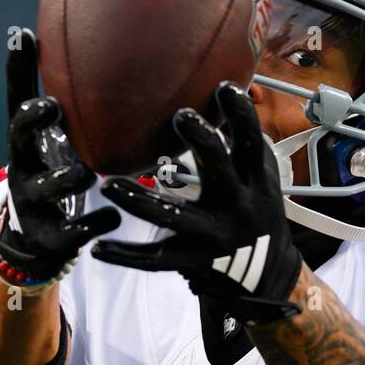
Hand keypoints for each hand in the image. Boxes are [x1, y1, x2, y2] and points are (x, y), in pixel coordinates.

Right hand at [0, 30, 119, 283]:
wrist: (35, 244)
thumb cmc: (48, 177)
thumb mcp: (45, 144)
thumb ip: (49, 102)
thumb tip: (40, 33)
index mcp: (25, 145)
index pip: (16, 101)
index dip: (17, 71)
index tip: (26, 37)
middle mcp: (22, 170)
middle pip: (17, 140)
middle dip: (33, 121)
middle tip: (52, 106)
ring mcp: (34, 205)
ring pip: (48, 187)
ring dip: (68, 177)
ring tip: (86, 174)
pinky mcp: (52, 239)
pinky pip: (77, 230)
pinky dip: (96, 222)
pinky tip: (114, 217)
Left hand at [92, 82, 301, 321]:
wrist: (267, 277)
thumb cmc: (256, 215)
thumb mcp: (261, 182)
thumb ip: (244, 148)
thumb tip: (228, 90)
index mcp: (254, 183)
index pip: (252, 144)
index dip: (241, 116)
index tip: (225, 87)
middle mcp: (237, 207)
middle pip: (220, 169)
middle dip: (202, 141)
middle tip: (179, 115)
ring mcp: (213, 237)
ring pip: (173, 217)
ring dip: (139, 201)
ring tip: (108, 186)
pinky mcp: (193, 262)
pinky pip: (154, 261)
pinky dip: (126, 255)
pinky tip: (98, 248)